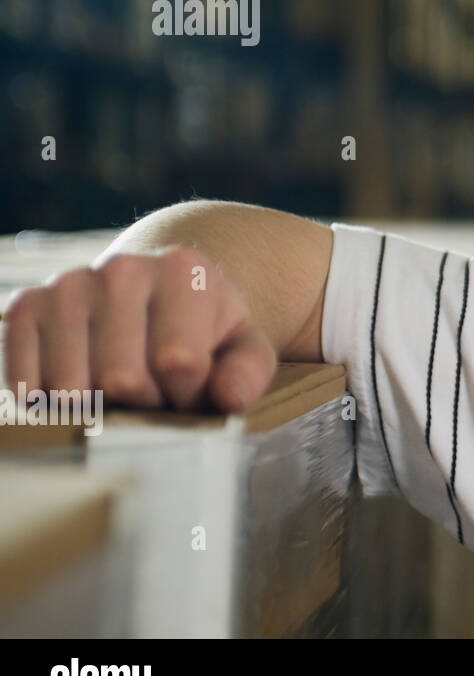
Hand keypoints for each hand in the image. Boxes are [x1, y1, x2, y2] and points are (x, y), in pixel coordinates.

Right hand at [2, 245, 277, 411]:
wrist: (157, 294)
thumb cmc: (206, 331)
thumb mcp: (243, 347)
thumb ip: (248, 372)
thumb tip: (230, 398)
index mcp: (183, 270)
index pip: (178, 360)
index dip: (187, 392)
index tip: (192, 385)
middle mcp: (122, 269)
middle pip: (121, 378)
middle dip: (143, 402)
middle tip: (156, 389)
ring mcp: (68, 285)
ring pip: (70, 388)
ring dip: (99, 406)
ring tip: (122, 384)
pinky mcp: (25, 307)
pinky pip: (24, 384)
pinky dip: (52, 404)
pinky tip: (83, 384)